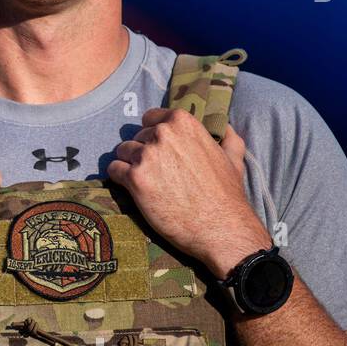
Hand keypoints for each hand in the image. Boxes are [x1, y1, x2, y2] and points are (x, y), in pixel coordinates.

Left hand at [107, 109, 271, 277]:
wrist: (219, 227)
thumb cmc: (226, 194)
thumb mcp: (233, 158)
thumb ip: (227, 137)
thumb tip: (225, 127)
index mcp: (183, 123)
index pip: (151, 118)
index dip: (152, 134)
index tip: (157, 149)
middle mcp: (162, 134)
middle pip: (136, 136)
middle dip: (142, 151)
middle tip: (155, 172)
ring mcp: (146, 155)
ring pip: (122, 152)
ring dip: (129, 164)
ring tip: (144, 181)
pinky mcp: (134, 178)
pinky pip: (114, 170)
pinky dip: (119, 178)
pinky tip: (132, 188)